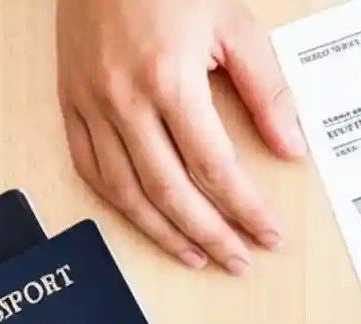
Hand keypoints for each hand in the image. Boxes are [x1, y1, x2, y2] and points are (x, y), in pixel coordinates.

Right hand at [56, 0, 306, 274]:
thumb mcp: (235, 26)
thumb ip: (268, 92)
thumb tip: (290, 148)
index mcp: (168, 80)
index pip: (214, 168)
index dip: (245, 209)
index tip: (268, 233)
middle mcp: (124, 100)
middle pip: (171, 192)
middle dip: (211, 234)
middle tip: (240, 259)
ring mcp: (90, 103)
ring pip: (126, 192)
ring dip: (164, 233)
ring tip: (198, 255)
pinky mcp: (70, 101)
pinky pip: (89, 168)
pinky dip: (118, 203)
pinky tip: (146, 219)